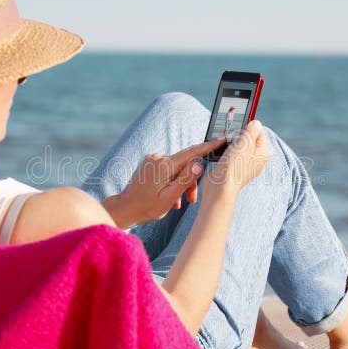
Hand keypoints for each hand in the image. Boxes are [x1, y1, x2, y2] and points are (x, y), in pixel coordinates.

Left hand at [102, 137, 226, 228]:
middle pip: (185, 164)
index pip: (191, 153)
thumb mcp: (169, 198)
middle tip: (192, 200)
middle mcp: (158, 158)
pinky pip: (168, 169)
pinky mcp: (150, 163)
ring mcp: (152, 159)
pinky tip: (171, 197)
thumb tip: (199, 164)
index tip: (222, 139)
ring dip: (181, 184)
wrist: (125, 208)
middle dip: (191, 181)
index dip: (208, 146)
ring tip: (179, 203)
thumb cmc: (146, 207)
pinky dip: (173, 181)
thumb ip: (185, 180)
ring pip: (177, 168)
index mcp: (164, 166)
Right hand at [204, 120, 267, 193]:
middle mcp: (255, 161)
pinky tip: (220, 152)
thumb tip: (256, 123)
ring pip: (238, 148)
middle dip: (239, 135)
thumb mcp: (245, 142)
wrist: (220, 186)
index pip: (260, 133)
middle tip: (232, 135)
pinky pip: (230, 155)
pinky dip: (225, 151)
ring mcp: (243, 166)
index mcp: (262, 154)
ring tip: (225, 144)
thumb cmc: (234, 165)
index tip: (240, 124)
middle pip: (249, 140)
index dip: (250, 127)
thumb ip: (252, 130)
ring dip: (230, 143)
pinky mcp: (232, 169)